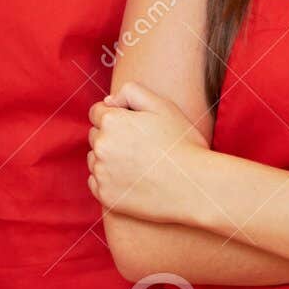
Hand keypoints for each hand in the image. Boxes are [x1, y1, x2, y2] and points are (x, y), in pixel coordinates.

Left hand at [87, 81, 208, 221]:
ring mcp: (102, 173)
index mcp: (111, 121)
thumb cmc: (182, 144)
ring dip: (107, 159)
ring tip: (137, 164)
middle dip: (110, 136)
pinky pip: (96, 182)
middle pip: (95, 135)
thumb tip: (109, 101)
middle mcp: (101, 146)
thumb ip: (132, 92)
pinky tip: (131, 180)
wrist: (193, 187)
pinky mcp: (105, 196)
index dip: (116, 116)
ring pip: (95, 159)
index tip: (133, 127)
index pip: (97, 112)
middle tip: (139, 146)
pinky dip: (108, 181)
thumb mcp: (163, 106)